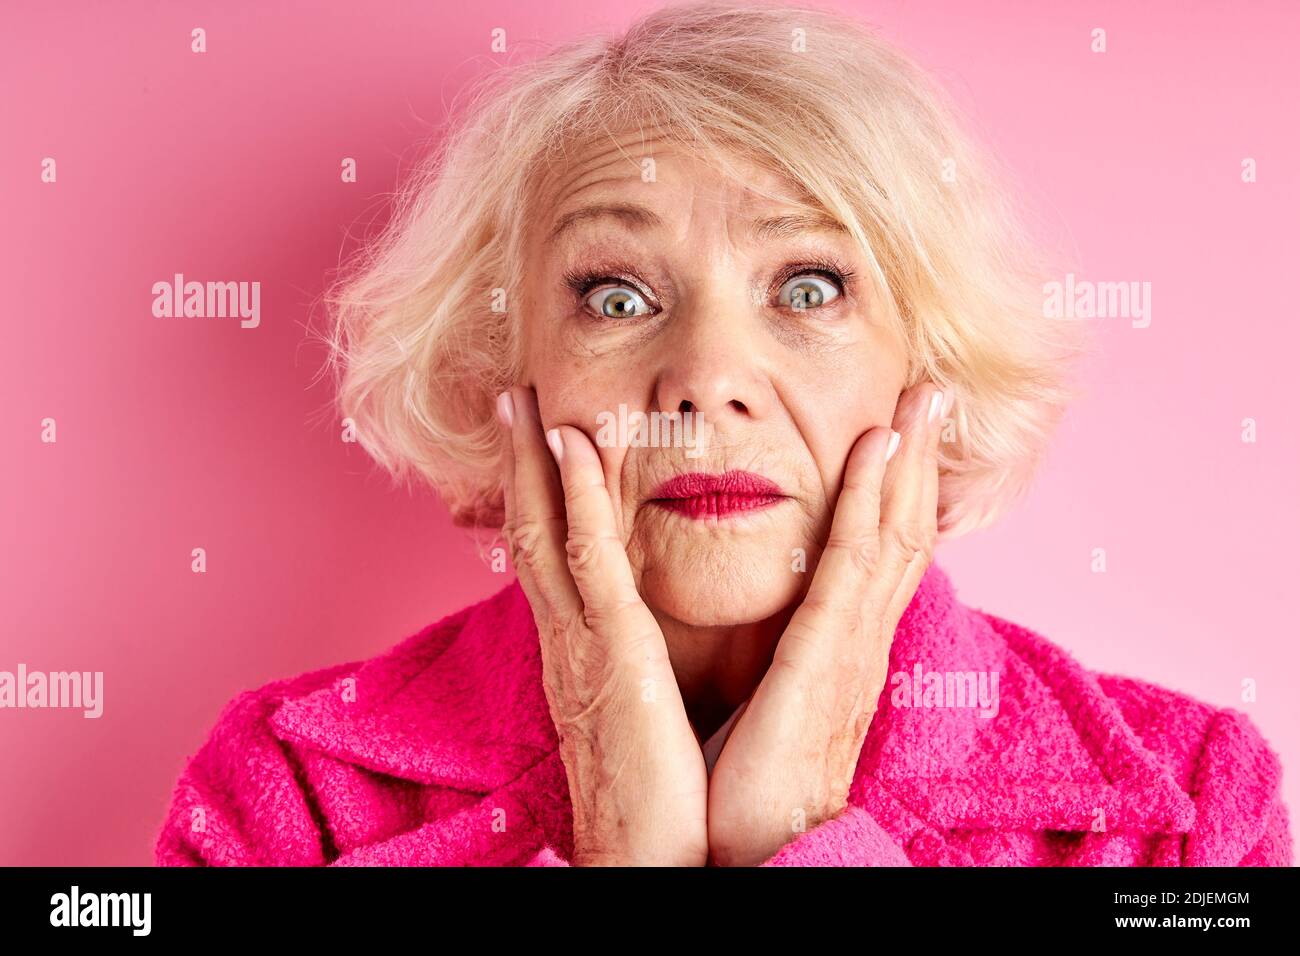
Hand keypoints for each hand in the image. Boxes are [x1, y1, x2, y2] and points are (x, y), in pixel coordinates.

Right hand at [497, 385, 709, 865]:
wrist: (653, 859)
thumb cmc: (661, 793)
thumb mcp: (640, 713)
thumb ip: (634, 664)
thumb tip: (641, 637)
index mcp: (580, 650)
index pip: (551, 555)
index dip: (539, 493)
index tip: (540, 438)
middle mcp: (566, 638)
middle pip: (531, 529)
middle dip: (519, 459)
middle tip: (513, 395)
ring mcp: (581, 643)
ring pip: (543, 531)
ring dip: (533, 459)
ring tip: (524, 398)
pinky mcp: (612, 655)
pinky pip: (588, 563)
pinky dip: (575, 501)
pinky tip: (571, 447)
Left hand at [706, 382, 945, 865]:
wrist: (759, 846)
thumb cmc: (754, 780)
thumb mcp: (776, 700)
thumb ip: (787, 653)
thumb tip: (785, 622)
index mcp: (846, 648)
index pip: (883, 553)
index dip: (898, 491)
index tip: (901, 431)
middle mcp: (863, 639)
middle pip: (904, 531)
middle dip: (918, 459)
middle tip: (931, 392)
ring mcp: (855, 645)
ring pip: (893, 532)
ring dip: (908, 458)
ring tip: (920, 397)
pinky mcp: (829, 655)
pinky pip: (856, 561)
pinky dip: (872, 498)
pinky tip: (878, 446)